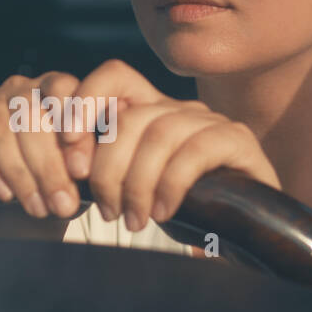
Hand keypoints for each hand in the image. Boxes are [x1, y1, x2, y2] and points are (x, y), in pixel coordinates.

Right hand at [0, 70, 85, 218]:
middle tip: (62, 203)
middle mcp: (22, 87)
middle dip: (47, 166)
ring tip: (37, 207)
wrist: (24, 176)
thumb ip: (85, 157)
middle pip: (28, 115)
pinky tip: (5, 194)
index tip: (79, 159)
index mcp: (56, 87)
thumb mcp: (79, 159)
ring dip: (19, 173)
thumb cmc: (59, 164)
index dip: (69, 117)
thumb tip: (85, 171)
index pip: (60, 88)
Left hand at [58, 60, 281, 230]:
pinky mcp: (239, 140)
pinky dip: (173, 184)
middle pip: (129, 117)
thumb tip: (67, 169)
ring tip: (133, 220)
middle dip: (108, 168)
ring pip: (160, 132)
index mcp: (150, 111)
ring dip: (138, 183)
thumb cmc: (182, 214)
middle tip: (105, 210)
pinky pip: (197, 150)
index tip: (69, 150)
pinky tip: (164, 213)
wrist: (244, 233)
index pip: (113, 77)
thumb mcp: (133, 191)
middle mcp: (179, 108)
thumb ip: (104, 172)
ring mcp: (210, 121)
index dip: (85, 102)